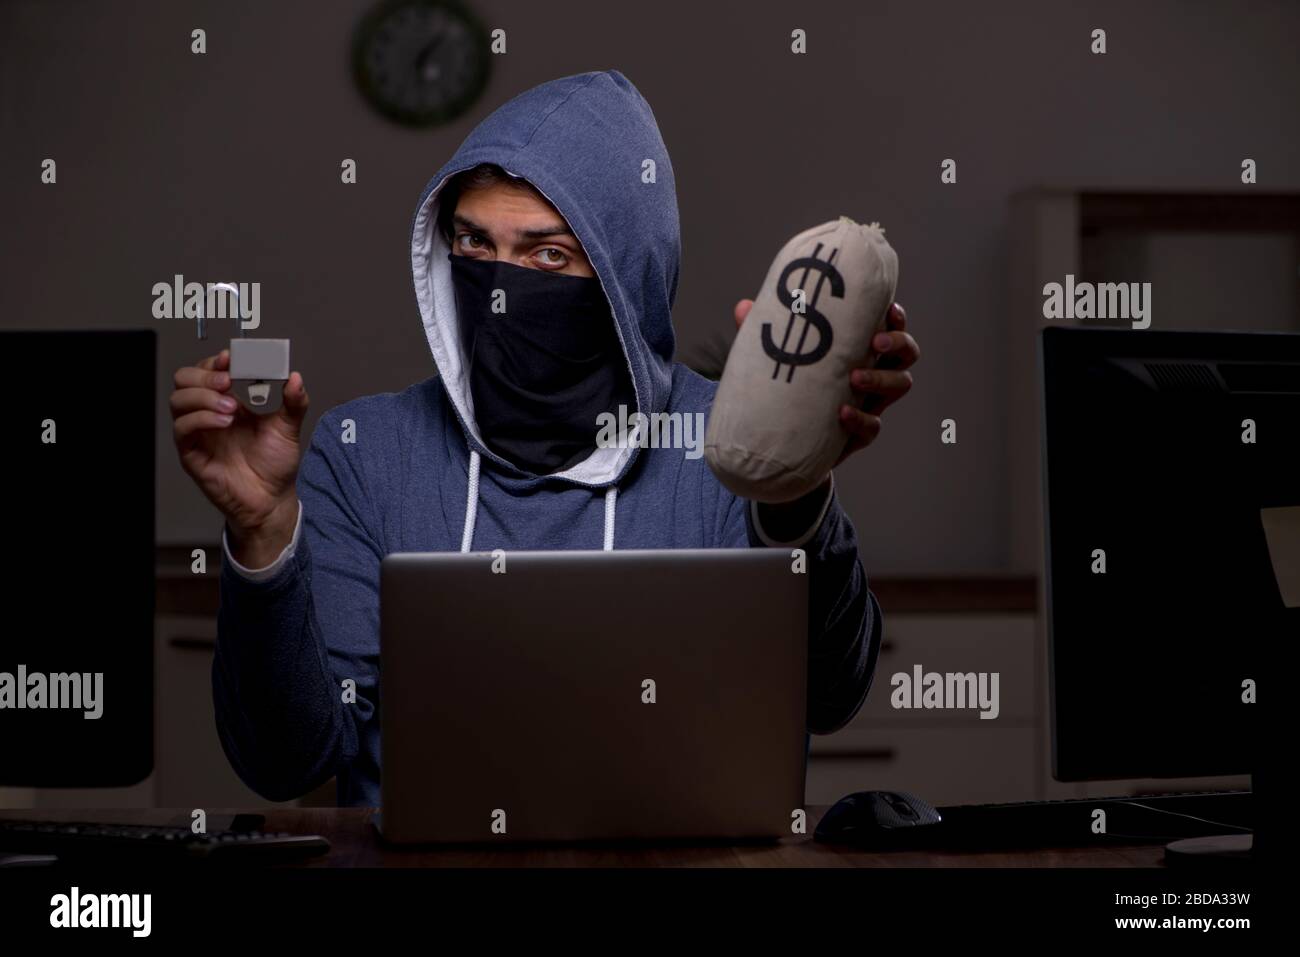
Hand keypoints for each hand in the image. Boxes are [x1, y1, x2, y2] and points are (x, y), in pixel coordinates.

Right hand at [170, 349, 309, 562]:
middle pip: (183, 380)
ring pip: (178, 401)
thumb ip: (294, 402)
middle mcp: (209, 415)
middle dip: (203, 374)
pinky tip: (224, 422)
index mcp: (229, 403)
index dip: (214, 361)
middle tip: (227, 381)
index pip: (207, 371)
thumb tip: (296, 377)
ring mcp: (198, 433)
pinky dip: (201, 419)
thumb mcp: (289, 428)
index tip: (231, 358)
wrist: (272, 500)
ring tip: (231, 408)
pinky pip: (182, 429)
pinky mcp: (192, 453)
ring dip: (203, 397)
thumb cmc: (274, 466)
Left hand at [734, 298, 918, 466]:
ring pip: (900, 386)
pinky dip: (861, 420)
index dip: (896, 318)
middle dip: (898, 343)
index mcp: (858, 351)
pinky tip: (843, 414)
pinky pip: (873, 427)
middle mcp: (873, 374)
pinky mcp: (859, 433)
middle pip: (906, 354)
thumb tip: (744, 307)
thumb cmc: (787, 389)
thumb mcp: (777, 359)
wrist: (783, 444)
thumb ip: (762, 334)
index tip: (889, 308)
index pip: (889, 328)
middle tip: (876, 342)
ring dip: (882, 379)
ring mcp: (870, 404)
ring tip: (855, 378)